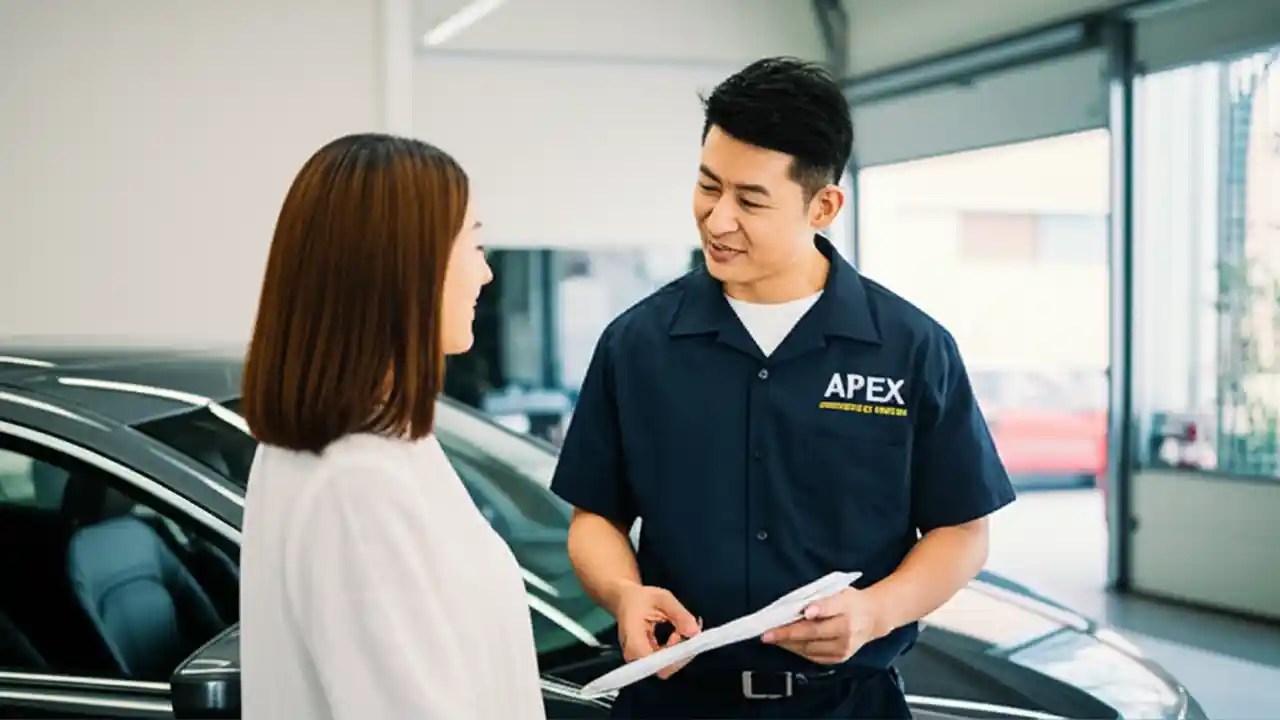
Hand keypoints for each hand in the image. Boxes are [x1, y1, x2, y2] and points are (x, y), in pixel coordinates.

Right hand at [615, 584, 701, 678]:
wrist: (624, 600)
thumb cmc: (640, 598)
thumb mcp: (663, 598)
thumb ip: (679, 614)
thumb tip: (695, 633)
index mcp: (633, 639)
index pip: (656, 662)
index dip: (674, 655)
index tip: (680, 635)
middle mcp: (634, 655)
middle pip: (664, 668)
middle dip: (681, 651)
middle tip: (687, 628)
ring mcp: (639, 660)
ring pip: (667, 666)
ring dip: (681, 650)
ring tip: (683, 626)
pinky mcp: (646, 660)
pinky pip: (666, 662)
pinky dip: (677, 649)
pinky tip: (679, 632)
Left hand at [760, 587, 881, 664]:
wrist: (873, 617)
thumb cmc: (851, 602)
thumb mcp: (839, 590)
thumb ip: (820, 598)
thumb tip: (799, 607)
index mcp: (847, 606)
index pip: (830, 607)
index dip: (818, 609)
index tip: (806, 611)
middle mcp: (847, 629)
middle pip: (814, 632)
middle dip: (787, 633)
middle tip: (768, 633)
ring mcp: (844, 646)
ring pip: (810, 647)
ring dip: (788, 644)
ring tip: (772, 638)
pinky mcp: (840, 657)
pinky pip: (814, 656)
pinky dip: (798, 650)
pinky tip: (787, 644)